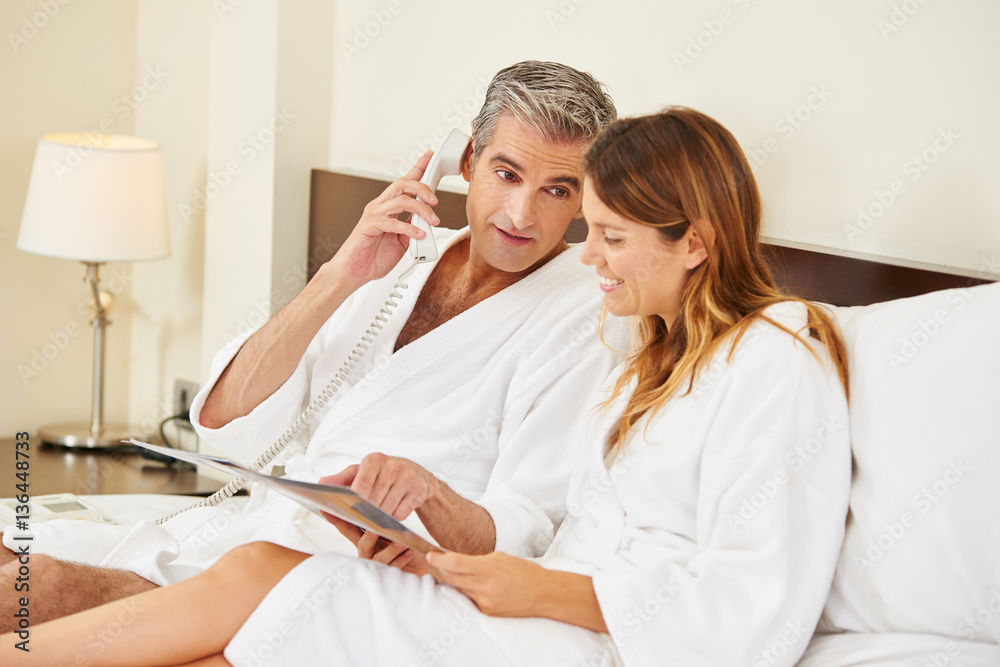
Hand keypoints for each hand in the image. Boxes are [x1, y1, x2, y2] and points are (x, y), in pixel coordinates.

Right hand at [320, 511, 431, 575]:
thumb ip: (375, 509)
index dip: (336, 519)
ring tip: (399, 542)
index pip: (347, 527)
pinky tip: (409, 551)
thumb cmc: (400, 543)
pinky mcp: (391, 574)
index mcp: (362, 539)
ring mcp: (378, 565)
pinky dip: (401, 560)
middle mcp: (367, 552)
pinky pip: (394, 568)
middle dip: (368, 537)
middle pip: (363, 544)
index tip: (327, 508)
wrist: (419, 563)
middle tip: (374, 529)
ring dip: (389, 550)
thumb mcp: (387, 523)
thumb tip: (363, 489)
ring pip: (379, 558)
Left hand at [322, 453, 440, 520]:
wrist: (417, 475)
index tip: (348, 510)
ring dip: (379, 518)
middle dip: (365, 513)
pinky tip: (393, 511)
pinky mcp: (418, 490)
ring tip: (377, 516)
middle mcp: (392, 466)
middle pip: (372, 502)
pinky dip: (394, 518)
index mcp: (374, 460)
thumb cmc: (384, 474)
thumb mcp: (361, 472)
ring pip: (386, 510)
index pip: (360, 486)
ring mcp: (407, 478)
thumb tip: (321, 484)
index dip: (353, 501)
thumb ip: (341, 479)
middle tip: (362, 518)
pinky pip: (400, 514)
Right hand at [325, 151, 440, 288]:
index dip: (417, 168)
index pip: (404, 183)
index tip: (430, 157)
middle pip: (402, 184)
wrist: (354, 273)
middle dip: (422, 188)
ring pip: (400, 201)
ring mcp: (373, 215)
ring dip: (421, 209)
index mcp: (388, 208)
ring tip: (432, 221)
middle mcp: (380, 207)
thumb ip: (411, 228)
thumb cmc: (372, 257)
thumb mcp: (401, 241)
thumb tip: (427, 222)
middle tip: (435, 200)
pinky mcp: (368, 226)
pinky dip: (409, 227)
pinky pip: (392, 222)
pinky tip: (419, 234)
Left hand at [425, 551, 553, 617]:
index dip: (438, 559)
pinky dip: (468, 592)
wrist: (542, 593)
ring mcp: (484, 601)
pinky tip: (477, 587)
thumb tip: (457, 560)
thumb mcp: (499, 558)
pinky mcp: (487, 612)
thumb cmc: (523, 571)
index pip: (454, 563)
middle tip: (440, 562)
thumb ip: (477, 560)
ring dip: (456, 581)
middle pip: (451, 578)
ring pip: (459, 589)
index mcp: (487, 568)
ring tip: (463, 574)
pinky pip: (469, 600)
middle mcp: (484, 586)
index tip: (430, 555)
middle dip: (443, 569)